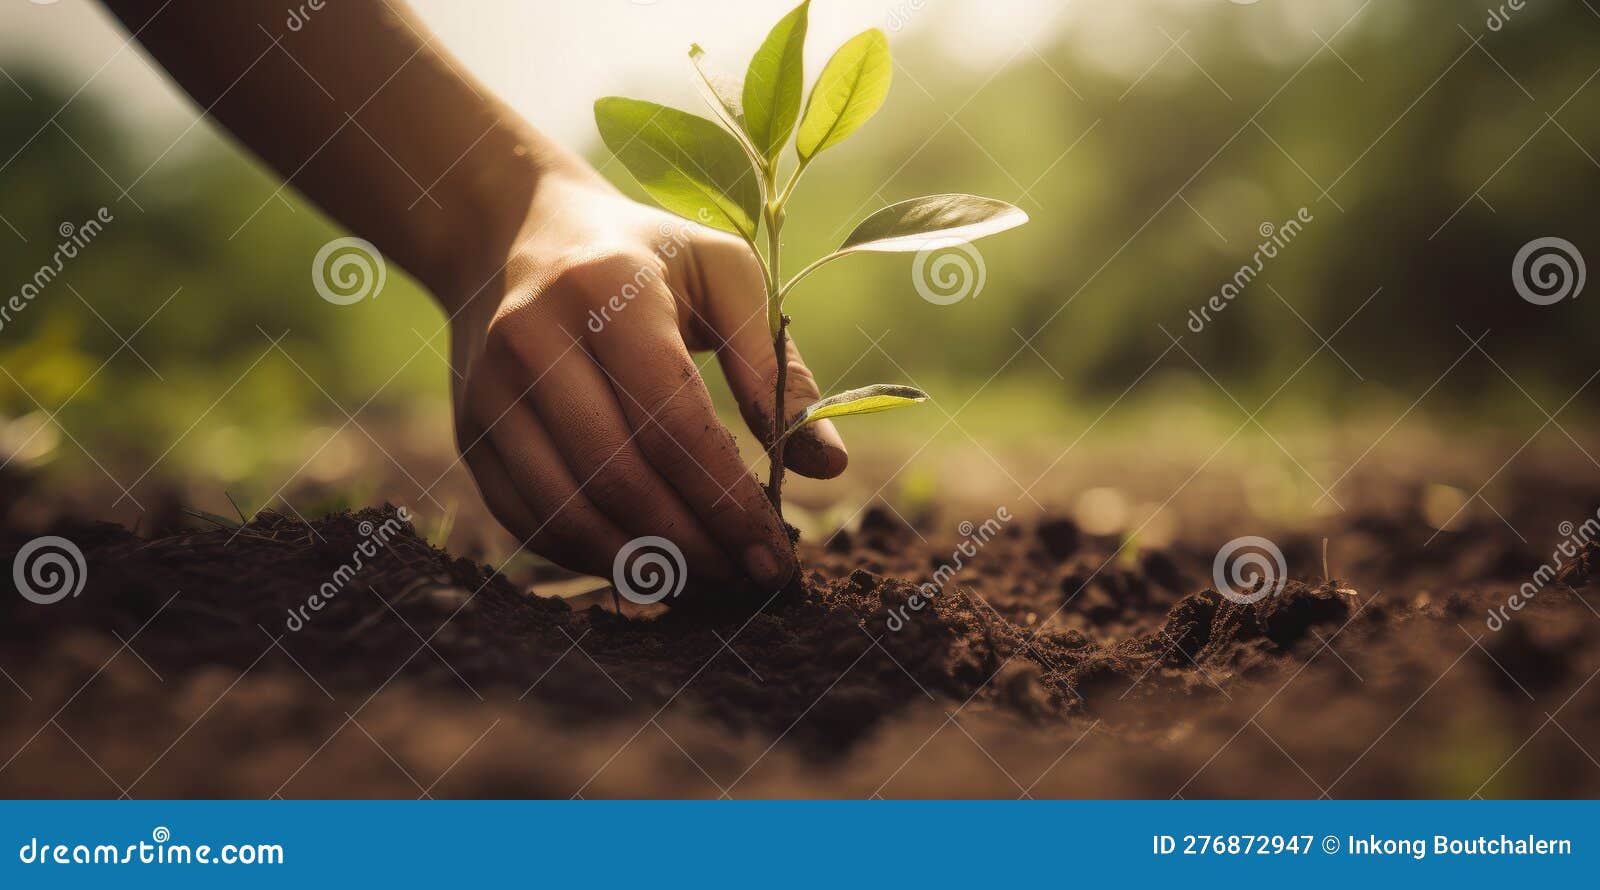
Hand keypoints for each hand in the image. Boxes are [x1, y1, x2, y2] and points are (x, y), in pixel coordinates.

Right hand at [443, 170, 847, 589]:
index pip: (673, 421)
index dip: (728, 500)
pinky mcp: (470, 432)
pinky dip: (594, 557)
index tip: (778, 555)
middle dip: (695, 543)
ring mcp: (490, 391)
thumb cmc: (644, 255)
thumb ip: (774, 368)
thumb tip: (828, 465)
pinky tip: (651, 564)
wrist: (513, 233)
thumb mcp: (723, 276)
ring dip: (647, 563)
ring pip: (568, 511)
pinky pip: (531, 521)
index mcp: (606, 288)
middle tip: (751, 576)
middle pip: (619, 477)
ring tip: (711, 578)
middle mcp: (533, 339)